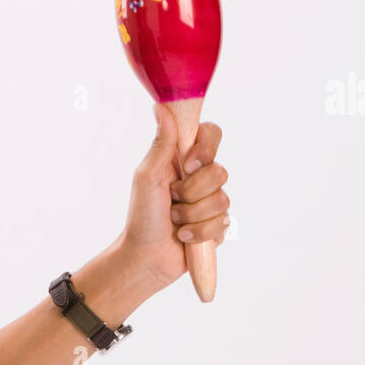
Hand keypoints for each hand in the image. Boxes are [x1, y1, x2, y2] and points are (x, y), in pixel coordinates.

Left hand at [118, 102, 229, 290]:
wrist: (146, 257)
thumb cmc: (141, 216)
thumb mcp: (147, 177)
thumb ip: (161, 143)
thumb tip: (161, 107)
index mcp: (182, 159)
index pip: (211, 135)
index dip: (206, 148)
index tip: (188, 165)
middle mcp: (199, 177)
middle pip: (220, 171)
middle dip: (193, 192)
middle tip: (172, 201)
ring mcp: (210, 201)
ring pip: (222, 199)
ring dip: (193, 215)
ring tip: (175, 222)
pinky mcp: (217, 225)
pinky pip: (223, 222)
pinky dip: (200, 232)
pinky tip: (184, 237)